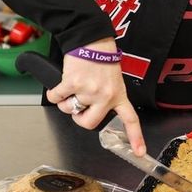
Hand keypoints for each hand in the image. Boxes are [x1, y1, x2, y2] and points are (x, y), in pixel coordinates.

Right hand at [48, 38, 145, 155]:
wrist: (91, 39)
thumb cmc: (100, 58)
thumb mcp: (113, 79)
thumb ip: (107, 97)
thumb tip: (90, 110)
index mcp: (119, 95)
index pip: (130, 119)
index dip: (135, 137)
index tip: (138, 152)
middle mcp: (106, 96)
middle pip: (88, 123)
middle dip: (78, 118)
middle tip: (78, 106)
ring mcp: (89, 91)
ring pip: (68, 108)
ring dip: (65, 99)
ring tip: (72, 84)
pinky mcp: (73, 83)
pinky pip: (55, 97)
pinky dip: (53, 92)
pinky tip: (60, 82)